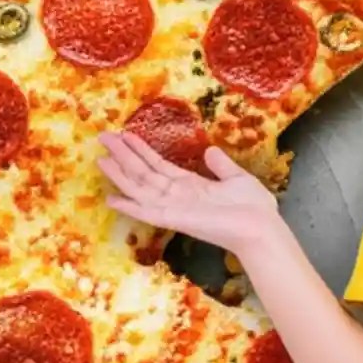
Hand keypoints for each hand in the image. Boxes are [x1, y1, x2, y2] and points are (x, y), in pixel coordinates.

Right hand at [96, 131, 280, 254]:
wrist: (261, 227)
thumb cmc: (254, 206)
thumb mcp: (237, 178)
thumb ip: (221, 166)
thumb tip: (209, 150)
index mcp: (192, 185)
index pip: (159, 165)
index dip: (141, 151)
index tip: (124, 135)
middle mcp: (178, 196)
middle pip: (144, 173)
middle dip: (123, 155)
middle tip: (102, 137)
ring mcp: (174, 208)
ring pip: (141, 188)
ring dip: (121, 174)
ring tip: (101, 158)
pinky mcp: (175, 219)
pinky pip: (148, 211)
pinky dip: (130, 206)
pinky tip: (111, 199)